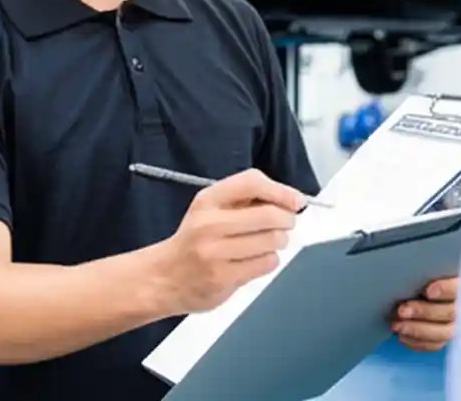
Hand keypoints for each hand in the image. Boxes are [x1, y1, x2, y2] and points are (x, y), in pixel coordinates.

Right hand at [154, 169, 306, 315]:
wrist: (164, 277)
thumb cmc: (194, 240)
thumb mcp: (210, 209)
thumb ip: (245, 199)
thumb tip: (289, 199)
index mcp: (208, 200)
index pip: (252, 182)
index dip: (281, 191)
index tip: (296, 200)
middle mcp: (210, 224)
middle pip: (270, 215)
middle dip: (287, 219)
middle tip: (285, 223)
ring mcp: (216, 252)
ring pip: (273, 241)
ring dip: (279, 242)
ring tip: (266, 243)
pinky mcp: (224, 278)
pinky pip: (267, 264)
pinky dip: (269, 261)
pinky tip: (255, 260)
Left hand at [391, 276, 458, 350]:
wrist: (427, 283)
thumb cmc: (429, 274)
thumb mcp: (434, 269)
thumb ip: (431, 271)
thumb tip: (416, 270)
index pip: (460, 287)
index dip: (446, 290)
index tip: (428, 291)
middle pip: (451, 313)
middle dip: (424, 312)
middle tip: (402, 310)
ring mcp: (457, 324)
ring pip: (443, 333)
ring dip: (418, 329)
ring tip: (397, 325)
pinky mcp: (445, 337)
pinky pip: (434, 344)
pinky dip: (417, 341)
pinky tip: (402, 335)